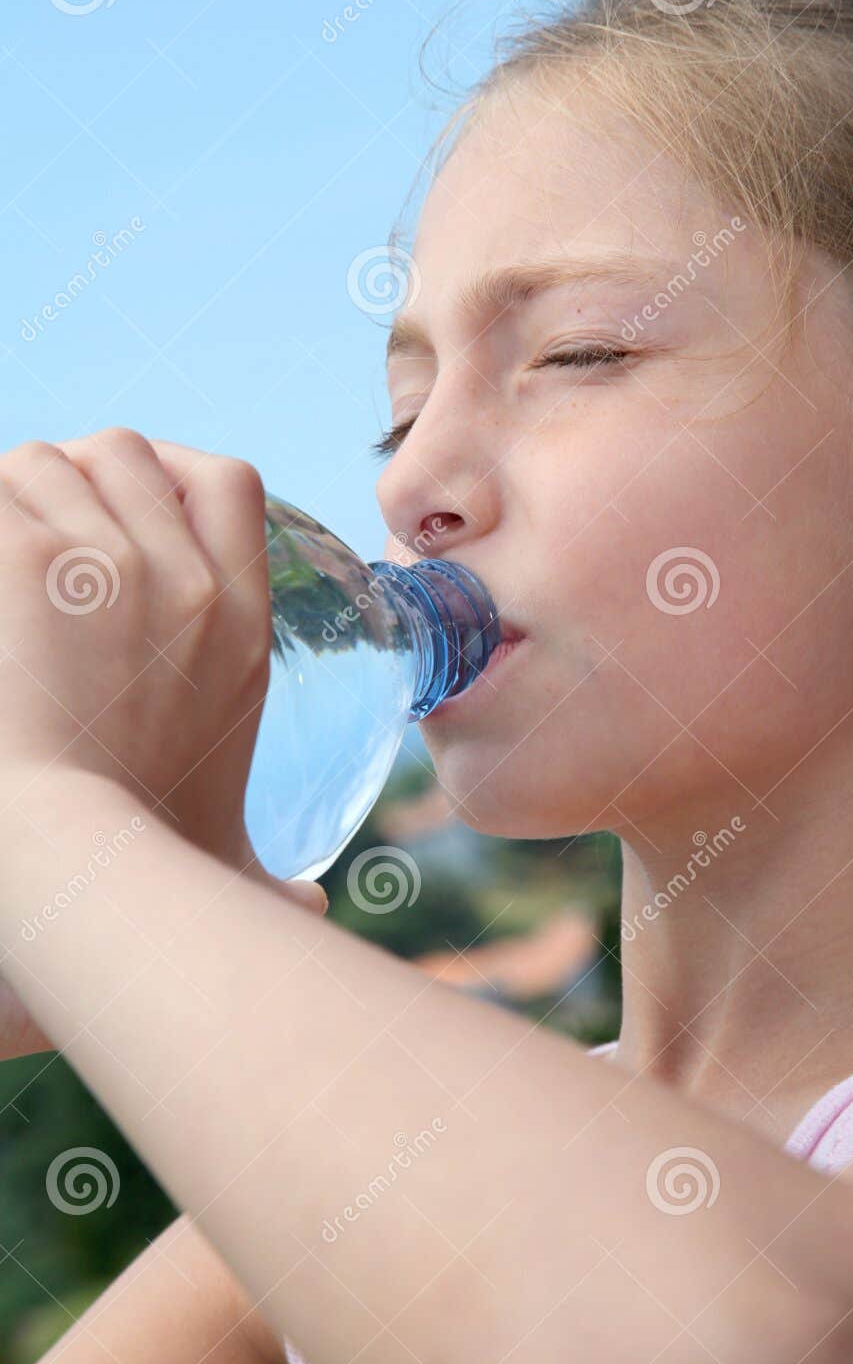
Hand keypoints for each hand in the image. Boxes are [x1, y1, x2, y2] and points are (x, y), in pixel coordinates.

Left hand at [0, 426, 315, 1060]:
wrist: (74, 869)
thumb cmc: (147, 877)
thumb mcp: (234, 850)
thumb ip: (277, 878)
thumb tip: (311, 912)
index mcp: (243, 626)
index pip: (229, 480)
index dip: (174, 472)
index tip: (134, 507)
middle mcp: (189, 581)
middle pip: (125, 451)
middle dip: (76, 476)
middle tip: (35, 539)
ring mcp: (111, 563)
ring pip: (44, 459)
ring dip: (12, 496)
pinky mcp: (28, 560)